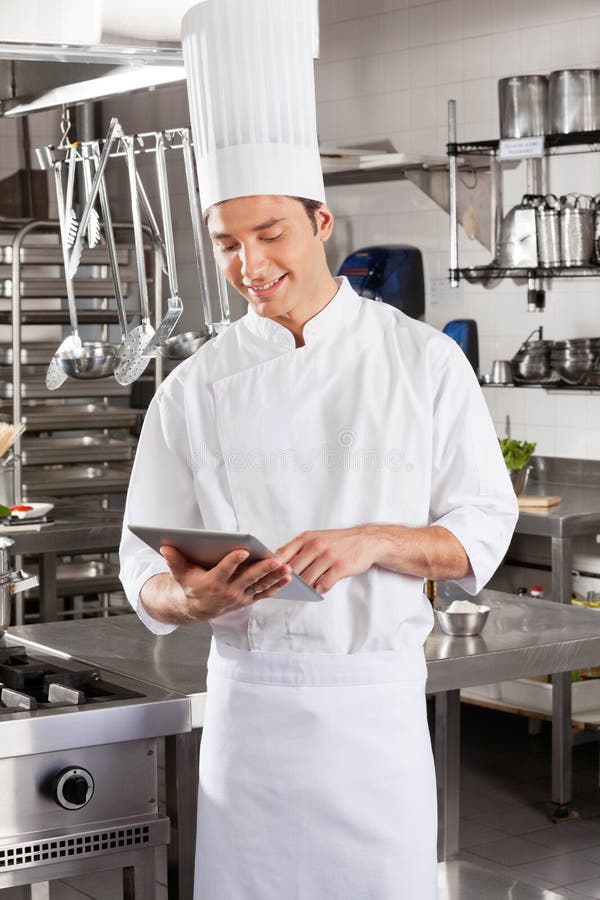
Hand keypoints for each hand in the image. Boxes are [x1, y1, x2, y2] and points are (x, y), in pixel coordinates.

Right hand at [159, 545, 291, 620]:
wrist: (197, 609)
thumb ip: (174, 560)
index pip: (224, 570)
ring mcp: (240, 597)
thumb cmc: (190, 585)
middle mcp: (228, 591)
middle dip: (262, 568)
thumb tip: (165, 546)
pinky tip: (287, 577)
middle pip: (248, 578)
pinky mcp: (247, 600)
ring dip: (274, 577)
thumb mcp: (180, 573)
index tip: (243, 550)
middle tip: (275, 559)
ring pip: (259, 586)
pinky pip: (264, 593)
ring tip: (287, 568)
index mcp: (212, 582)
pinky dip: (276, 586)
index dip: (233, 561)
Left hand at [275, 527, 379, 593]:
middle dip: (289, 582)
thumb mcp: (316, 538)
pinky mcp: (340, 567)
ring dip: (305, 588)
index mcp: (306, 538)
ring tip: (305, 590)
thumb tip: (278, 562)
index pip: (282, 554)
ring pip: (307, 580)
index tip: (271, 577)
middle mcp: (315, 545)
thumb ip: (298, 549)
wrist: (366, 540)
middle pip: (293, 570)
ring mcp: (328, 556)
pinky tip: (320, 589)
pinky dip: (319, 590)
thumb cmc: (337, 541)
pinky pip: (324, 584)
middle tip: (288, 589)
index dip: (274, 568)